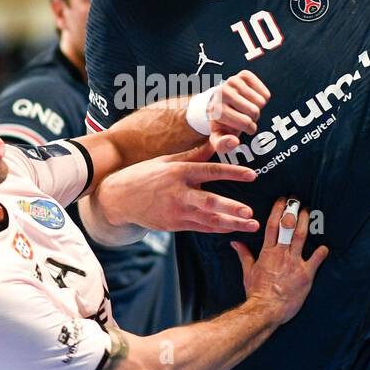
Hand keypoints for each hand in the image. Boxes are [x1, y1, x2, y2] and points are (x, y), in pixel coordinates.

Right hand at [99, 139, 258, 233]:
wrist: (118, 198)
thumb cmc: (144, 175)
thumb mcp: (166, 160)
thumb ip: (194, 155)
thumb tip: (216, 141)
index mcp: (178, 172)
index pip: (210, 171)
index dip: (232, 173)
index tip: (252, 175)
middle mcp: (178, 193)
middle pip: (209, 201)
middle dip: (231, 208)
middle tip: (250, 212)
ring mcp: (176, 212)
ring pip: (208, 220)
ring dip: (231, 223)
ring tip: (251, 225)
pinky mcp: (174, 225)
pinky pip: (200, 227)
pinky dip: (217, 228)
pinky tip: (233, 228)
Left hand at [205, 70, 270, 153]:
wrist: (217, 103)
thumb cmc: (221, 123)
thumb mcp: (218, 137)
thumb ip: (223, 145)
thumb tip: (234, 142)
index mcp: (216, 109)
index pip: (246, 123)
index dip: (250, 129)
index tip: (244, 127)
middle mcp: (222, 92)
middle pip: (255, 111)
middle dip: (253, 118)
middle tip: (244, 116)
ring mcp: (233, 81)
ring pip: (261, 102)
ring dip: (257, 108)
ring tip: (246, 108)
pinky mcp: (243, 75)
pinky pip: (265, 92)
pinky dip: (262, 98)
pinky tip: (250, 99)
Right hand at [232, 198, 329, 324]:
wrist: (266, 310)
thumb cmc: (256, 293)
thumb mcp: (247, 272)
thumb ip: (244, 255)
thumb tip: (235, 243)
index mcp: (267, 252)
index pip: (272, 225)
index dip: (277, 210)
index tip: (282, 200)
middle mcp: (281, 254)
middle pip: (288, 226)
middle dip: (293, 211)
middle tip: (297, 201)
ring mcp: (294, 263)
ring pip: (301, 236)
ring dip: (305, 222)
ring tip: (308, 212)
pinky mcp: (306, 274)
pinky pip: (316, 259)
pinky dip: (322, 252)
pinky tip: (325, 247)